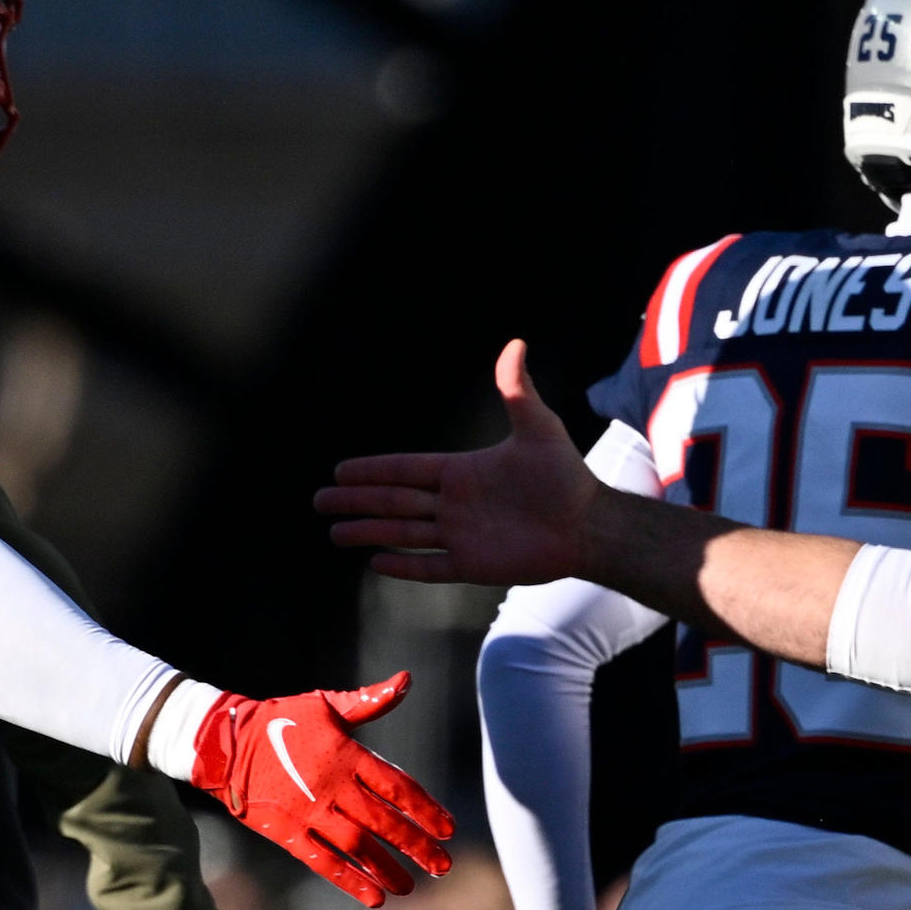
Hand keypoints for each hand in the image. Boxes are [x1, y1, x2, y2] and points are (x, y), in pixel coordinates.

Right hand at [191, 675, 456, 907]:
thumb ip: (369, 701)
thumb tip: (407, 680)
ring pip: (358, 847)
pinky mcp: (286, 832)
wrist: (223, 742)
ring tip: (411, 887)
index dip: (426, 809)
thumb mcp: (325, 705)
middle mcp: (332, 786)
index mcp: (347, 755)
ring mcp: (308, 811)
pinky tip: (374, 897)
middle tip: (443, 867)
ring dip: (387, 868)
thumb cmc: (282, 720)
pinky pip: (322, 861)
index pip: (398, 786)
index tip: (450, 830)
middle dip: (417, 846)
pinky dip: (349, 880)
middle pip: (384, 822)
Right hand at [312, 340, 601, 584]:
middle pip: (394, 501)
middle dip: (356, 500)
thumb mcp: (538, 428)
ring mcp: (462, 535)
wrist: (589, 524)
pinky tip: (376, 563)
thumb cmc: (566, 475)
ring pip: (404, 532)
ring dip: (369, 532)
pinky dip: (404, 565)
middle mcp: (455, 503)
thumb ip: (517, 390)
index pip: (406, 469)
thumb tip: (515, 343)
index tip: (341, 469)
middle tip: (320, 500)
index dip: (373, 470)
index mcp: (462, 471)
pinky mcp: (474, 564)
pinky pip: (430, 565)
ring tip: (335, 533)